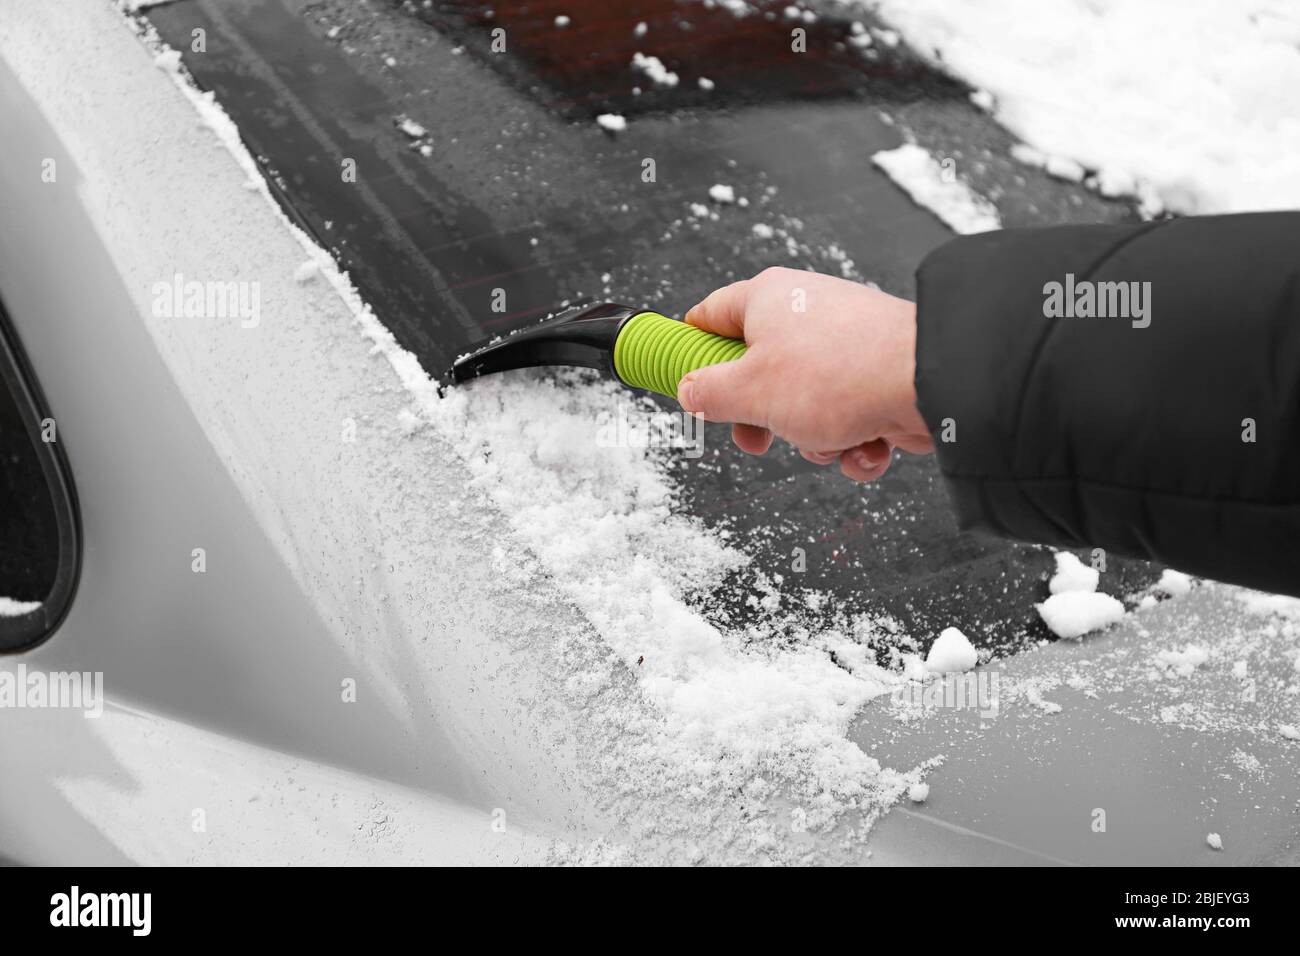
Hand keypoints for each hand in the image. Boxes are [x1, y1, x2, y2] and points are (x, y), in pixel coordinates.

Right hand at [677, 267, 933, 480]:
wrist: (929, 384)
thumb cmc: (838, 374)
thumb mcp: (750, 391)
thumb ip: (709, 393)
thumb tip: (690, 390)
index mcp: (767, 299)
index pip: (711, 315)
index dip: (691, 348)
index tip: (682, 377)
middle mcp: (806, 314)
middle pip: (758, 372)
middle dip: (759, 418)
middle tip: (755, 440)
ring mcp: (844, 346)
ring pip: (804, 405)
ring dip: (813, 440)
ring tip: (831, 440)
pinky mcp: (877, 377)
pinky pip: (848, 418)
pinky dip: (853, 442)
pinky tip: (867, 445)